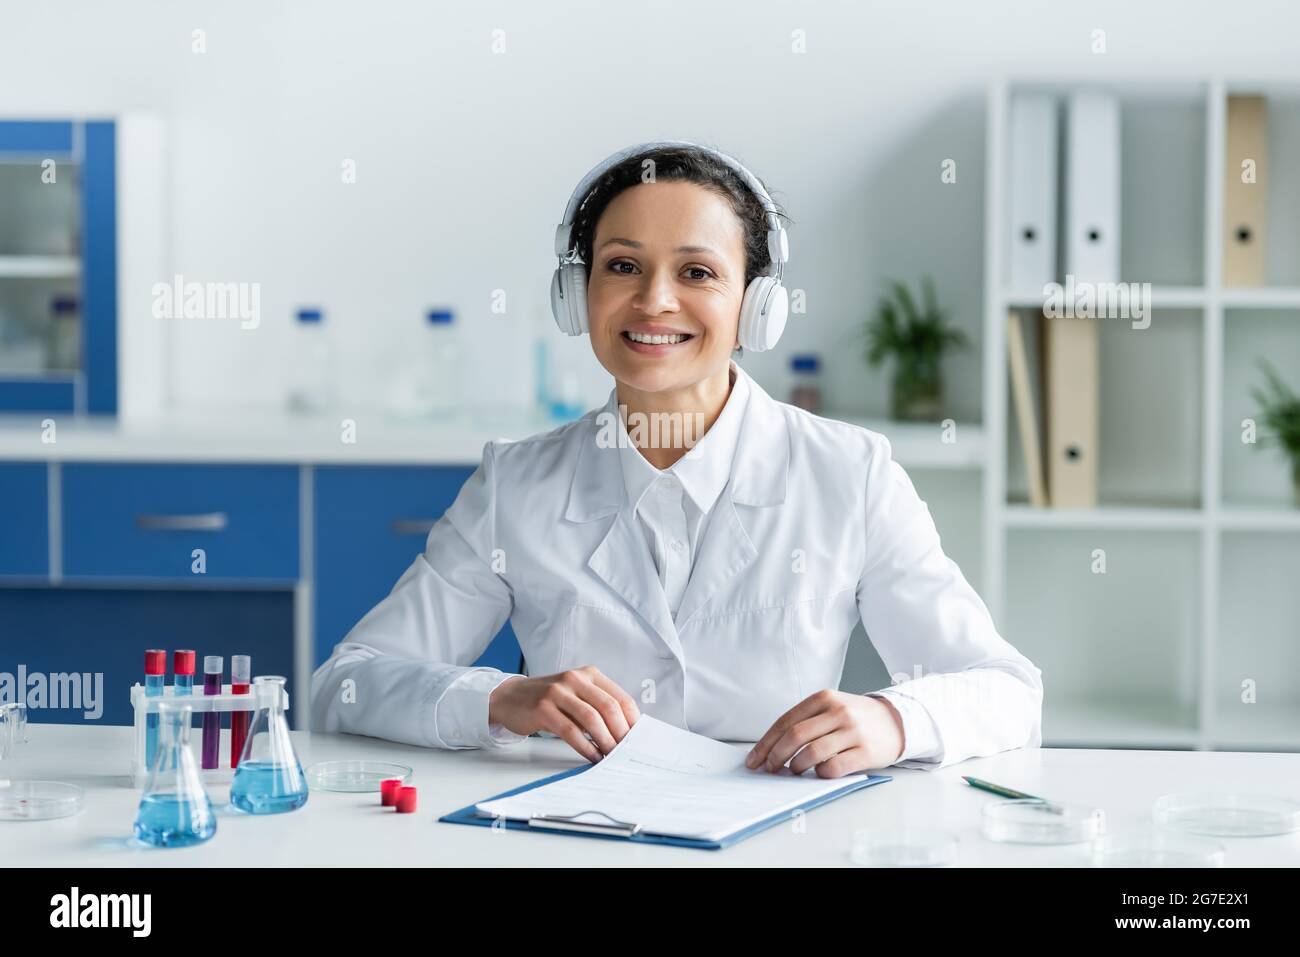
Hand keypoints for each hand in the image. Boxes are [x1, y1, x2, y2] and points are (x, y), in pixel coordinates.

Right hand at [488, 666, 639, 763]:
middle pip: (609, 707)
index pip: (620, 697)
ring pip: (591, 719)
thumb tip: (625, 732)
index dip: (632, 720)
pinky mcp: (543, 708)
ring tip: (611, 756)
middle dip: (621, 732)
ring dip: (605, 741)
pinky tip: (592, 757)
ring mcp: (557, 692)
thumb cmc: (548, 700)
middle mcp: (575, 679)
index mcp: (589, 674)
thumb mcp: (576, 695)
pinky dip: (585, 747)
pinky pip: (570, 731)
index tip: (638, 739)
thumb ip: (597, 706)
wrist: (509, 698)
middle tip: (627, 751)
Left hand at [745, 690, 903, 777]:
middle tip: (770, 769)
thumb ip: (806, 721)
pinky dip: (820, 774)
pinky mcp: (866, 751)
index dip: (766, 743)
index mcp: (823, 698)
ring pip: (812, 753)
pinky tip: (819, 773)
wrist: (896, 721)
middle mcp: (838, 711)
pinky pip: (834, 767)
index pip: (785, 722)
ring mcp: (853, 731)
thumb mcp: (831, 708)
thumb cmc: (855, 718)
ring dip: (796, 767)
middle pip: (795, 736)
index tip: (754, 760)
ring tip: (795, 771)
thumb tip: (772, 747)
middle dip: (776, 756)